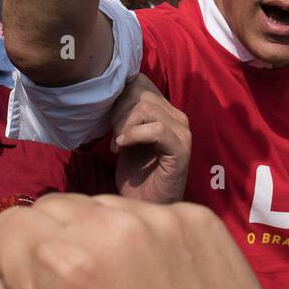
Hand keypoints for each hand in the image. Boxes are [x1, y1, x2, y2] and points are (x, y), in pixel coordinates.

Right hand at [0, 194, 282, 288]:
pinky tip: (159, 284)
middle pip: (52, 208)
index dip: (13, 263)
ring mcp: (162, 219)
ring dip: (101, 238)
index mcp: (59, 266)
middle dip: (53, 244)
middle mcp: (111, 229)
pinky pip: (151, 214)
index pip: (7, 226)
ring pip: (102, 207)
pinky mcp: (201, 221)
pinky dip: (148, 240)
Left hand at [110, 73, 191, 203]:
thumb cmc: (135, 174)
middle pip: (140, 92)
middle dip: (118, 112)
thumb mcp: (125, 137)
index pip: (139, 81)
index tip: (107, 118)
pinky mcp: (181, 149)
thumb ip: (123, 113)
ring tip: (119, 144)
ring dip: (124, 126)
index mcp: (165, 110)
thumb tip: (106, 91)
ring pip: (146, 107)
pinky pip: (157, 129)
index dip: (118, 94)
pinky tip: (123, 148)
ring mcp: (182, 132)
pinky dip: (134, 136)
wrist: (146, 207)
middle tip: (113, 135)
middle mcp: (178, 117)